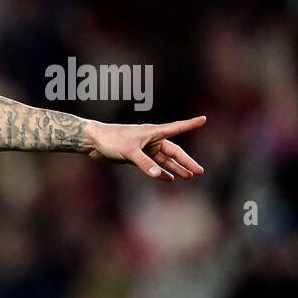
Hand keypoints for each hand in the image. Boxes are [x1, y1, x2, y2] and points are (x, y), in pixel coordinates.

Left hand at [82, 116, 206, 180]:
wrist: (93, 142)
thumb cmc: (111, 140)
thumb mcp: (129, 152)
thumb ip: (144, 163)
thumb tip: (159, 175)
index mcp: (153, 133)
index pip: (176, 128)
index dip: (190, 124)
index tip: (204, 119)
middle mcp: (151, 140)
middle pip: (174, 151)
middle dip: (186, 161)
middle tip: (199, 171)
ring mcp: (144, 149)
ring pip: (164, 160)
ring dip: (175, 168)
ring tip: (188, 176)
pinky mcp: (136, 157)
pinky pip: (153, 165)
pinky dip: (160, 172)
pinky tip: (168, 178)